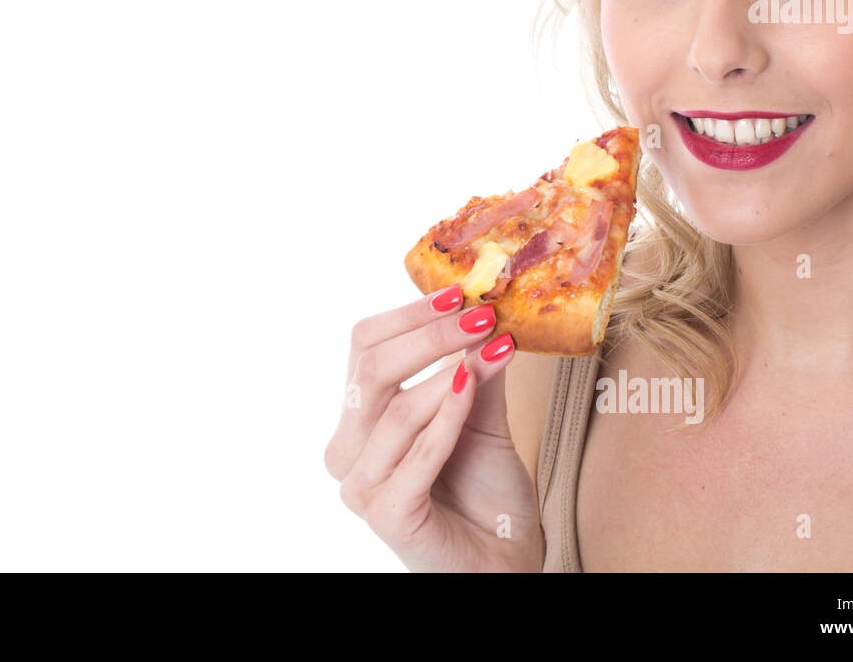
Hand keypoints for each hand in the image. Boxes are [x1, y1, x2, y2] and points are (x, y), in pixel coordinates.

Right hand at [324, 286, 542, 571]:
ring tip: (494, 346)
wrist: (504, 560)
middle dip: (430, 335)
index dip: (409, 315)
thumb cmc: (484, 492)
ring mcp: (361, 486)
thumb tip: (483, 310)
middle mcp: (348, 451)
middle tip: (481, 313)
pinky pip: (418, 453)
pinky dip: (449, 416)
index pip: (363, 346)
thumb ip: (472, 369)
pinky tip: (475, 385)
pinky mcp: (387, 515)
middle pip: (371, 369)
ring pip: (397, 410)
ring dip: (450, 372)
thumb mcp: (480, 415)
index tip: (460, 292)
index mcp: (358, 421)